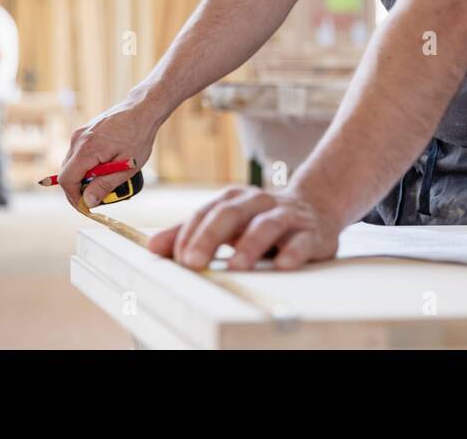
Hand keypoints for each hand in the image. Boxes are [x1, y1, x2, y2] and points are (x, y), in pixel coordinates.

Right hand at [58, 96, 161, 208]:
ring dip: (84, 177)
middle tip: (99, 196)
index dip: (74, 198)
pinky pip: (78, 155)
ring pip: (72, 164)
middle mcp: (78, 140)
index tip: (87, 207)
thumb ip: (105, 185)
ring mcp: (79, 134)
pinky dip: (87, 165)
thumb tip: (87, 203)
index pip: (66, 180)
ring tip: (106, 179)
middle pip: (66, 173)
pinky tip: (105, 165)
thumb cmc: (138, 136)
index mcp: (86, 149)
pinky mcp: (84, 132)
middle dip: (79, 189)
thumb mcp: (126, 167)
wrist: (142, 109)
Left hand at [147, 186, 341, 270]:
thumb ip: (189, 234)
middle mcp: (258, 202)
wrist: (314, 207)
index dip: (189, 235)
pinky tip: (282, 265)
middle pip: (231, 214)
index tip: (176, 259)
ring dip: (250, 245)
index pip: (206, 213)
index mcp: (234, 200)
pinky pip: (302, 241)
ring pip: (266, 225)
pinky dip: (292, 253)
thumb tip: (152, 247)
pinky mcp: (311, 233)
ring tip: (236, 266)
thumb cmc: (259, 219)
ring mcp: (286, 216)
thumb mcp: (225, 223)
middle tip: (192, 262)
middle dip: (209, 238)